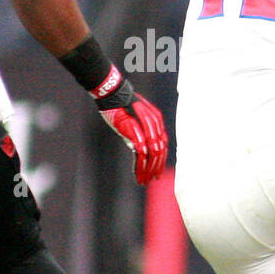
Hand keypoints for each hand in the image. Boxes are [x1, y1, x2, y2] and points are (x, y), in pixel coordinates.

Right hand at [91, 70, 167, 184]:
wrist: (112, 93)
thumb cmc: (120, 106)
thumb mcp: (133, 121)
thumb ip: (139, 134)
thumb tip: (141, 150)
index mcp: (157, 122)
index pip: (163, 145)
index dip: (160, 160)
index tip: (157, 172)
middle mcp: (155, 125)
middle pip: (160, 151)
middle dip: (156, 168)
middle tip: (152, 180)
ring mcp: (146, 128)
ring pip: (153, 153)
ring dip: (149, 169)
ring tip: (144, 180)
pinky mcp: (134, 131)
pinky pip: (142, 152)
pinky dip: (140, 165)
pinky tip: (138, 174)